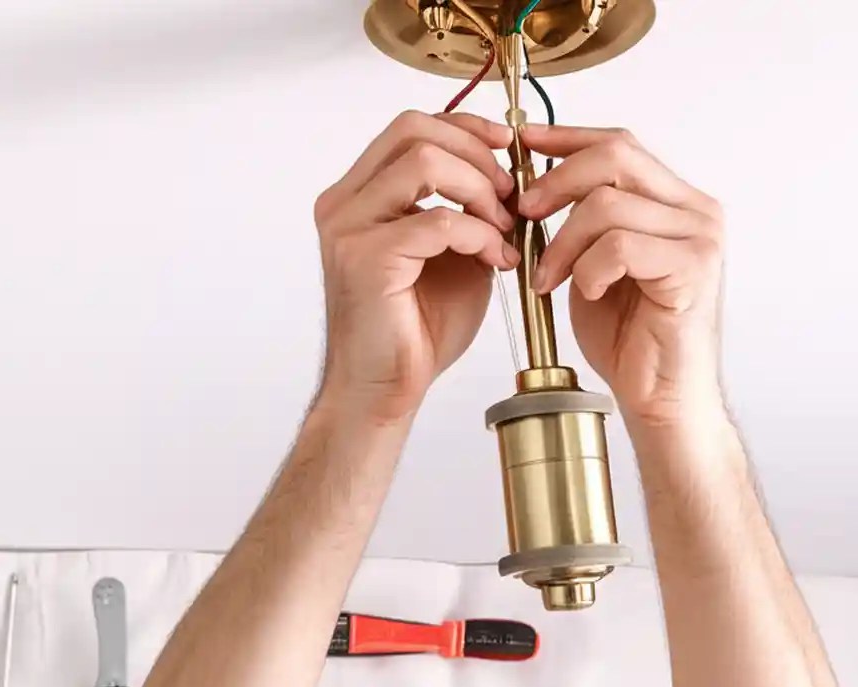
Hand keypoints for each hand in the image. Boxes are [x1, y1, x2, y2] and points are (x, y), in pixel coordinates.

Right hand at [314, 111, 518, 420]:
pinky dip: (479, 234)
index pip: (411, 126)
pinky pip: (438, 221)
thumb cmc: (417, 328)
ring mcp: (349, 228)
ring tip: (503, 228)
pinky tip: (497, 260)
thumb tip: (512, 176)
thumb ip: (470, 210)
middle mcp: (345, 203)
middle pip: (414, 129)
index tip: (509, 147)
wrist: (388, 388)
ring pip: (424, 162)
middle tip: (510, 195)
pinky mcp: (367, 259)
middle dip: (476, 155)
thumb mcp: (455, 253)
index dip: (466, 127)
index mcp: (359, 195)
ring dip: (479, 190)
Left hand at [518, 125, 725, 425]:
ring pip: (608, 204)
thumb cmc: (631, 337)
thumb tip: (534, 183)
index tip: (522, 144)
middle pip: (616, 157)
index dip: (566, 138)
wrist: (662, 397)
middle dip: (556, 181)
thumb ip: (582, 219)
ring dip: (562, 242)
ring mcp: (700, 237)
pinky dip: (588, 268)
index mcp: (676, 202)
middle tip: (523, 213)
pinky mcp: (693, 267)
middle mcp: (696, 210)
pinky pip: (619, 245)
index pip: (619, 144)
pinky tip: (588, 294)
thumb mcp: (594, 262)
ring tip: (549, 278)